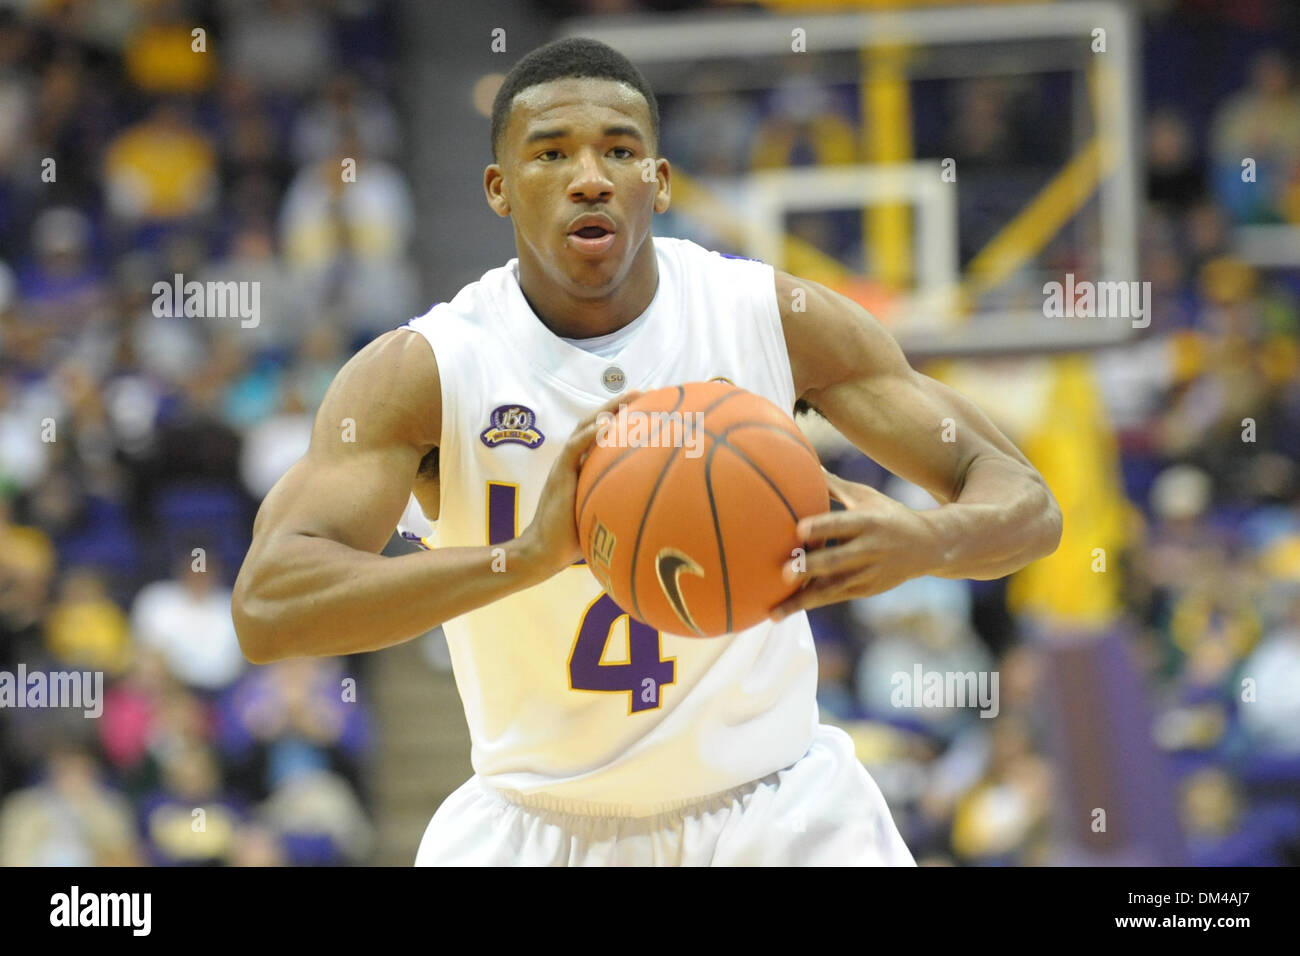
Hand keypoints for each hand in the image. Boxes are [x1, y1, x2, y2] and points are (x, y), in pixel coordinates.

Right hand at [517, 390, 642, 578]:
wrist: (544, 551)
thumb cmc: (573, 540)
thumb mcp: (602, 516)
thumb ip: (620, 505)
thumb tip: (656, 513)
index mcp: (583, 468)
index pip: (602, 435)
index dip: (622, 419)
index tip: (647, 408)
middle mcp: (574, 461)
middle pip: (595, 423)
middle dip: (618, 406)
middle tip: (644, 393)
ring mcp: (565, 466)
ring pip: (584, 427)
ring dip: (606, 410)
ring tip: (629, 398)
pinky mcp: (559, 474)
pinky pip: (574, 448)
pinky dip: (590, 434)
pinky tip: (608, 424)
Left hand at [769, 467, 943, 619]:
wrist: (930, 546)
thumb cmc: (888, 515)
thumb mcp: (867, 496)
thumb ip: (834, 486)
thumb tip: (804, 461)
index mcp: (869, 522)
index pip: (842, 524)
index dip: (822, 527)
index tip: (798, 529)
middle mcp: (870, 550)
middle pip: (836, 561)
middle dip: (810, 568)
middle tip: (783, 572)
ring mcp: (868, 574)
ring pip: (833, 589)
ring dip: (802, 600)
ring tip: (773, 612)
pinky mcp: (866, 591)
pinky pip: (835, 597)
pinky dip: (811, 603)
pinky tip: (784, 609)